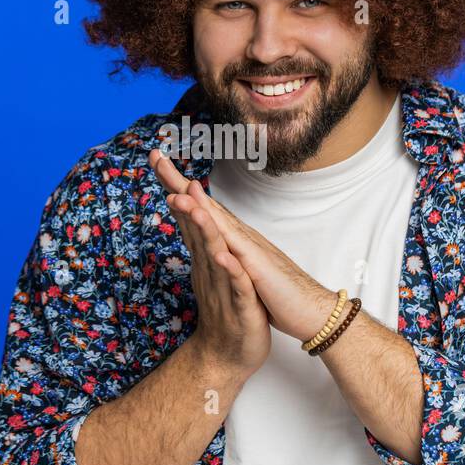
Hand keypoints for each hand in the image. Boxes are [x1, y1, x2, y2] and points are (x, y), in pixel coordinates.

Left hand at [149, 149, 339, 344]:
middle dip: (180, 183)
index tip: (156, 161)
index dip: (177, 185)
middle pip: (206, 207)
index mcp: (232, 237)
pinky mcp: (261, 280)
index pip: (200, 206)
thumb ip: (226, 240)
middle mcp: (240, 239)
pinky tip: (219, 254)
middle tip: (156, 157)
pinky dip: (231, 262)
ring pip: (223, 231)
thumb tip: (208, 223)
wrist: (309, 308)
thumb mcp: (242, 260)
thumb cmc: (275, 285)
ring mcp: (251, 256)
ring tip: (180, 194)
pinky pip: (244, 271)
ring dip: (202, 213)